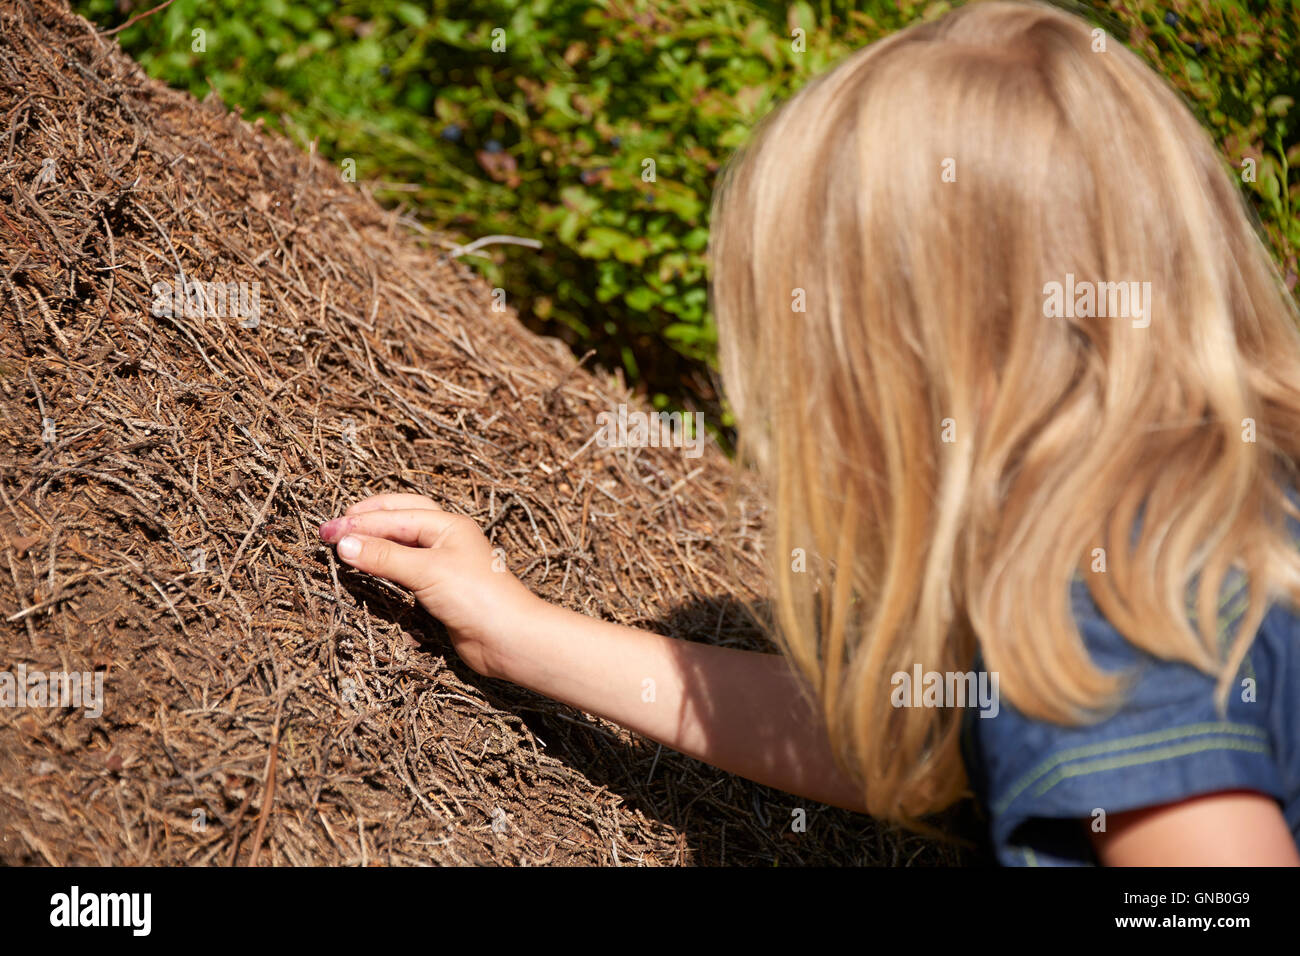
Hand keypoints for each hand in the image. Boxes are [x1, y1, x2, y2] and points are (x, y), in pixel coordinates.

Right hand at [318, 493, 541, 676]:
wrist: (507, 639)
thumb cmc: (477, 597)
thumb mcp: (427, 571)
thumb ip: (384, 556)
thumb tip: (344, 544)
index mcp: (447, 525)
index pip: (394, 515)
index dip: (358, 522)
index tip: (326, 532)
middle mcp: (446, 540)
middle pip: (399, 520)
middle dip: (366, 522)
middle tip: (333, 530)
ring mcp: (444, 565)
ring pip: (402, 546)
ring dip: (374, 544)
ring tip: (345, 548)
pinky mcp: (441, 591)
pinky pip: (406, 572)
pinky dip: (385, 569)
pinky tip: (369, 572)